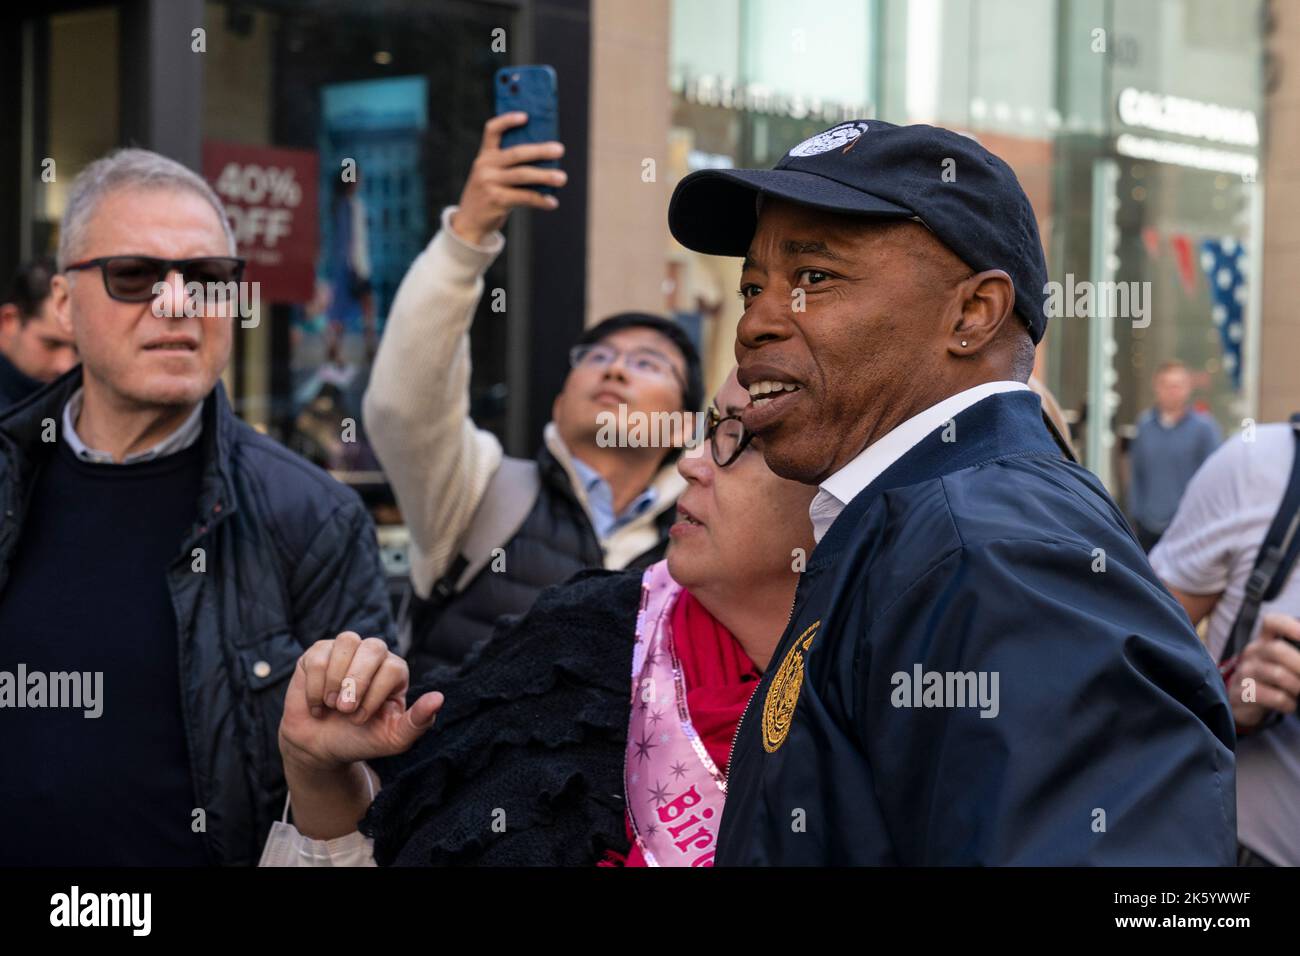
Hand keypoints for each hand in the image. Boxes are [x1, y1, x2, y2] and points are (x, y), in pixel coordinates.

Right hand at [278, 631, 443, 773]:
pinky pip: (318, 656)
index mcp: (395, 672)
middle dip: (357, 681)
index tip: (360, 719)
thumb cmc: (361, 739)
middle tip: (345, 710)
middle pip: (374, 647)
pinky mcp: (319, 653)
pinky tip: (317, 704)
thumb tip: (439, 698)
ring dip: (336, 679)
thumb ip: (418, 721)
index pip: (394, 668)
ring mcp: (346, 651)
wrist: (321, 747)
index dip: (375, 694)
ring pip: (348, 641)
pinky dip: (315, 686)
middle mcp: (374, 655)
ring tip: (332, 704)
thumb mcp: (393, 738)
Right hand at [450, 112, 566, 244]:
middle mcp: (485, 166)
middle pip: (516, 153)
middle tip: (560, 149)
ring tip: (562, 178)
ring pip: (523, 175)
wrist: (469, 223)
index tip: (526, 116)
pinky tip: (552, 202)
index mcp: (484, 156)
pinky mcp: (496, 200)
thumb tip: (545, 161)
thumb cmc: (488, 196)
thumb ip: (509, 167)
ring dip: (545, 176)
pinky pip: (524, 197)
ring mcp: (490, 182)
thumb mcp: (491, 176)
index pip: (492, 130)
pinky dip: (540, 200)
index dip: (508, 120)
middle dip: (540, 151)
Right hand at [1229, 613, 1299, 728]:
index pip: (1272, 623)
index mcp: (1263, 641)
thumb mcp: (1279, 661)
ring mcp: (1244, 672)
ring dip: (1296, 686)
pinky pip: (1273, 697)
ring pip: (1277, 674)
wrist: (1240, 701)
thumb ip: (1293, 654)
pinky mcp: (1241, 693)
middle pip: (1277, 650)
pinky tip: (1288, 704)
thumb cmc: (1268, 678)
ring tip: (1297, 692)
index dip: (1291, 627)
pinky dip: (1288, 703)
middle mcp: (1252, 653)